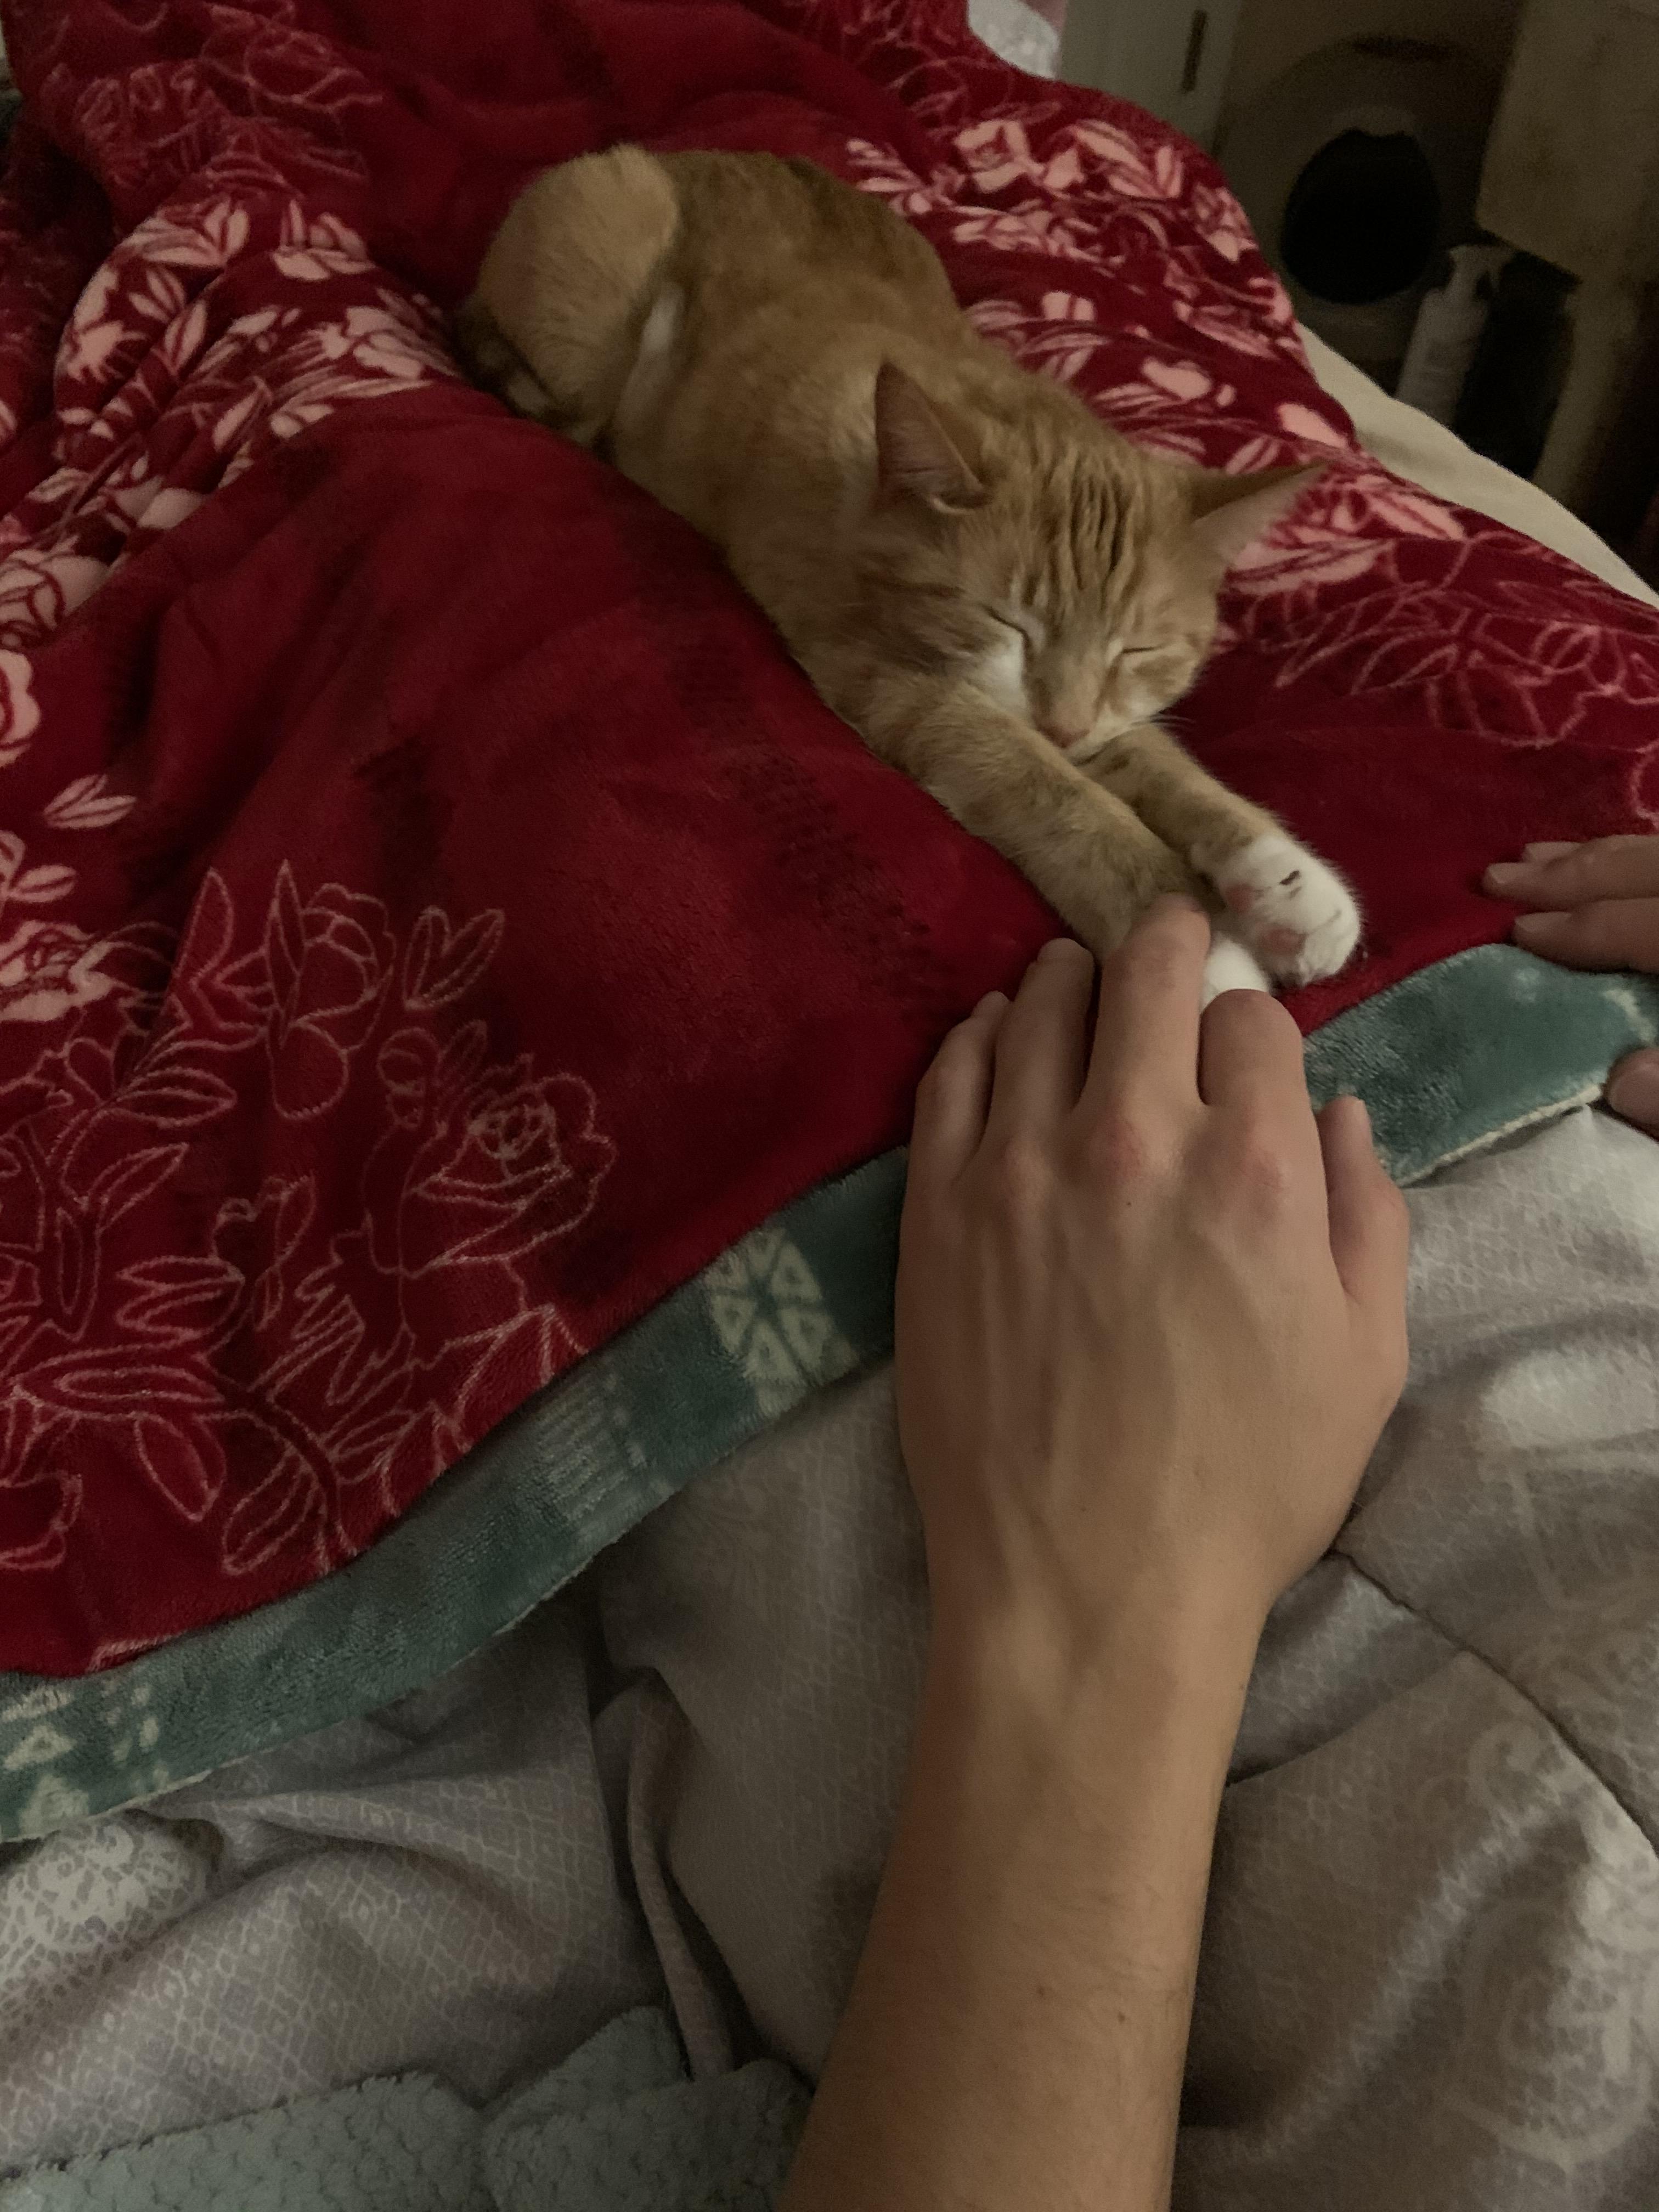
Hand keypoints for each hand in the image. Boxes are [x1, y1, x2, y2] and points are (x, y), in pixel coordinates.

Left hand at [895, 899, 1408, 1668]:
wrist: (1084, 1585)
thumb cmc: (1242, 1486)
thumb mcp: (1365, 1360)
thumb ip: (1365, 1215)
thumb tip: (1334, 1110)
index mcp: (1250, 1169)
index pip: (1250, 1021)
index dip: (1252, 1024)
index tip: (1240, 1047)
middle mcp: (1131, 1139)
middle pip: (1147, 972)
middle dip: (1170, 942)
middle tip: (1168, 942)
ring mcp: (1018, 1166)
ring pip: (1042, 1004)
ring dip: (1073, 977)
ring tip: (1080, 981)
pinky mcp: (936, 1205)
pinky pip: (953, 1070)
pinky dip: (984, 1032)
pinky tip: (999, 1031)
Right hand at [1484, 837, 1658, 1133]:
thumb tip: (1622, 1079)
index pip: (1643, 926)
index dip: (1579, 929)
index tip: (1516, 932)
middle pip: (1651, 873)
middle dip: (1571, 874)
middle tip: (1494, 878)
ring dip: (1597, 857)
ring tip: (1531, 858)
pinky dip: (1636, 856)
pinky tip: (1602, 860)